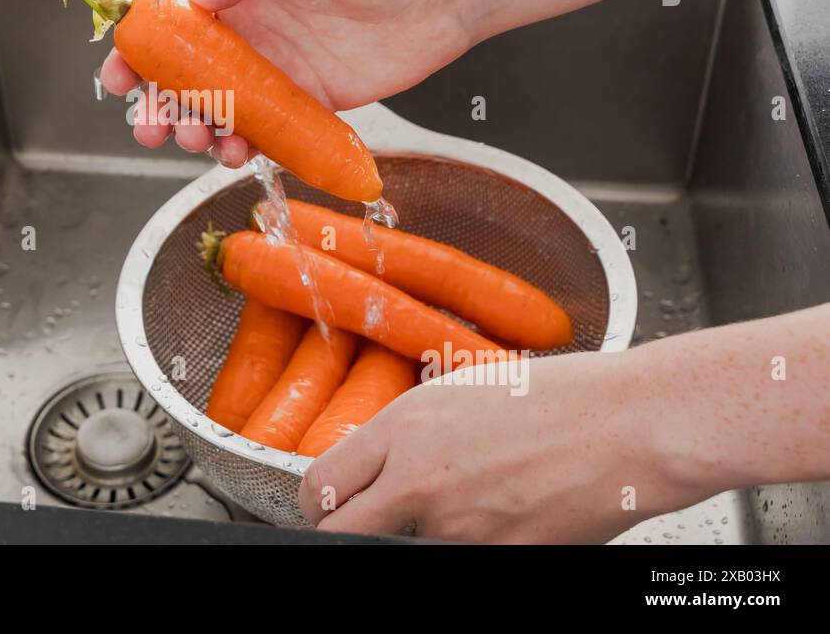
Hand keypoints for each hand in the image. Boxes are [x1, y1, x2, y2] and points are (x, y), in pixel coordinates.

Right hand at [99, 0, 471, 165]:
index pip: (177, 28)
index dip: (142, 53)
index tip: (118, 77)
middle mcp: (253, 39)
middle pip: (187, 79)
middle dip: (159, 105)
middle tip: (150, 126)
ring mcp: (279, 76)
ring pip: (220, 111)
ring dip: (196, 130)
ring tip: (196, 138)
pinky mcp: (309, 106)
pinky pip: (265, 133)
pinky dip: (241, 146)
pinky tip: (233, 150)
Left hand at [297, 349, 708, 542]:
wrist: (631, 424)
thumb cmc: (561, 397)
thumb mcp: (463, 393)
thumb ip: (411, 435)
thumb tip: (380, 466)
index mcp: (405, 427)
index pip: (322, 484)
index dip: (321, 504)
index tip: (333, 506)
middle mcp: (419, 478)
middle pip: (342, 532)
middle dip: (347, 533)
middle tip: (368, 527)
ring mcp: (457, 526)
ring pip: (406, 549)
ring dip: (421, 537)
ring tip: (468, 507)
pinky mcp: (498, 556)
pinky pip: (462, 559)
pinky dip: (473, 545)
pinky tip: (504, 519)